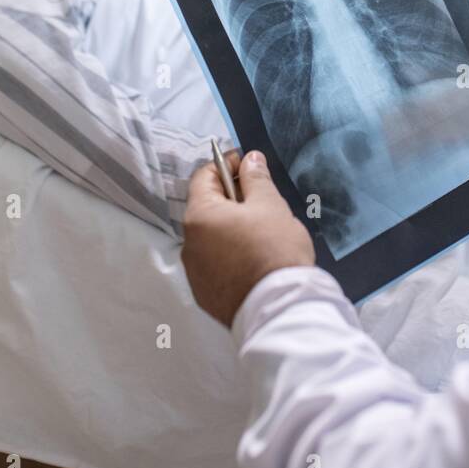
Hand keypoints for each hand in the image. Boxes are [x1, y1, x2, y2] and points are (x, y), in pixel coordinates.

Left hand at [182, 150, 315, 327]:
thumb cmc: (274, 251)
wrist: (279, 307)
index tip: (246, 163)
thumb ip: (256, 178)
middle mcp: (189, 244)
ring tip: (261, 232)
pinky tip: (254, 258)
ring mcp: (195, 272)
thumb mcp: (270, 205)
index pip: (204, 176)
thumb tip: (250, 160)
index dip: (226, 164)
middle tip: (261, 198)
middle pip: (207, 208)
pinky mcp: (205, 294)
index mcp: (199, 216)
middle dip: (231, 198)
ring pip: (211, 238)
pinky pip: (215, 265)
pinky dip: (230, 255)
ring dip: (230, 228)